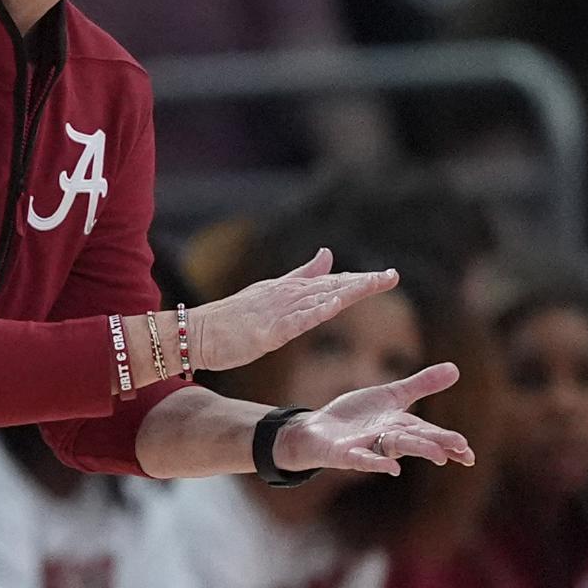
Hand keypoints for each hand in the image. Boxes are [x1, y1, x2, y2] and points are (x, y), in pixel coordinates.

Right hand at [187, 248, 398, 372]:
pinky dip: (317, 311)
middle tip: (392, 277)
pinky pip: (296, 320)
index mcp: (287, 290)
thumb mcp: (270, 293)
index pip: (330, 282)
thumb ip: (300, 275)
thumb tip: (327, 254)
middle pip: (330, 287)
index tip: (387, 276)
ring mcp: (276, 311)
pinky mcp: (267, 330)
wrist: (195, 333)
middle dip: (363, 282)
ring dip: (347, 291)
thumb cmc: (230, 319)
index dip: (359, 280)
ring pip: (318, 299)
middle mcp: (285, 295)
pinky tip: (335, 305)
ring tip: (374, 285)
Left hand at [273, 362, 474, 475]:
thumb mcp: (392, 396)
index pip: (430, 434)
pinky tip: (392, 468)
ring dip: (418, 450)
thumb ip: (421, 385)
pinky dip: (377, 463)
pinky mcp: (346, 454)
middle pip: (418, 440)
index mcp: (401, 426)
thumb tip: (456, 368)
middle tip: (464, 451)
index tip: (470, 453)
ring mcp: (368, 447)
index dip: (450, 443)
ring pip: (396, 448)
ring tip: (440, 456)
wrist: (318, 428)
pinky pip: (363, 460)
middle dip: (439, 445)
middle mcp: (388, 439)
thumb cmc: (357, 417)